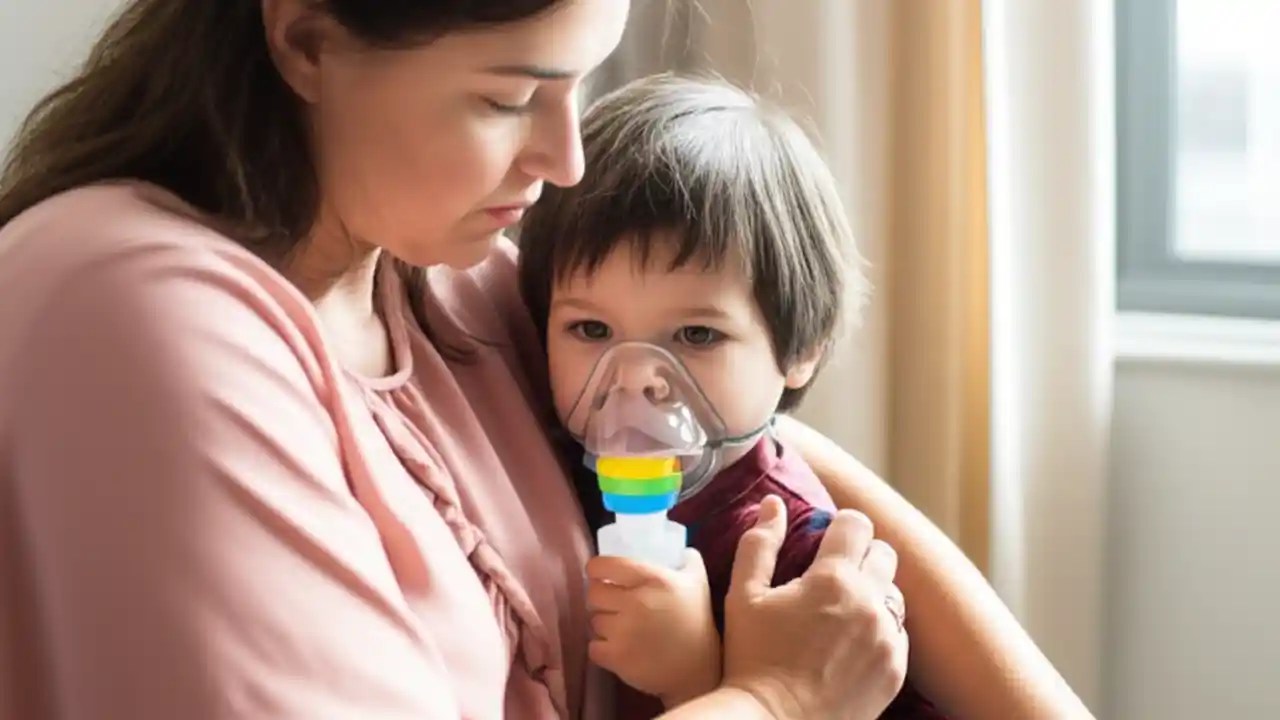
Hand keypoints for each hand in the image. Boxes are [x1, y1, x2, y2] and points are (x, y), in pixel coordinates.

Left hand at [585, 549, 721, 706]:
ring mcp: (624, 632)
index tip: (600, 575)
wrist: (699, 671)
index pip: (604, 565)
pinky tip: (618, 648)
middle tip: (613, 604)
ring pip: (594, 621)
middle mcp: (635, 602)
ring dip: (604, 624)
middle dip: (601, 598)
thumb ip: (688, 560)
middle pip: (593, 593)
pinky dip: (602, 649)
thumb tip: (680, 548)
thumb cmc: (698, 623)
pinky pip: (593, 648)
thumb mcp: (698, 583)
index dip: (597, 569)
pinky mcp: (617, 658)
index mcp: (653, 579)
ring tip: (621, 629)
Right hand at [721, 496, 906, 719]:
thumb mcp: (744, 596)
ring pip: (894, 594)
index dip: (841, 526)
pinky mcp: (896, 669)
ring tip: (841, 614)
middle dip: (861, 555)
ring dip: (873, 594)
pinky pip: (899, 634)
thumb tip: (774, 504)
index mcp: (832, 579)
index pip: (857, 524)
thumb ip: (760, 544)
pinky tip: (850, 645)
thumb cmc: (752, 658)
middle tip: (833, 576)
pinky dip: (879, 631)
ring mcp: (887, 638)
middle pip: (884, 553)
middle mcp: (869, 603)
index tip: (827, 538)